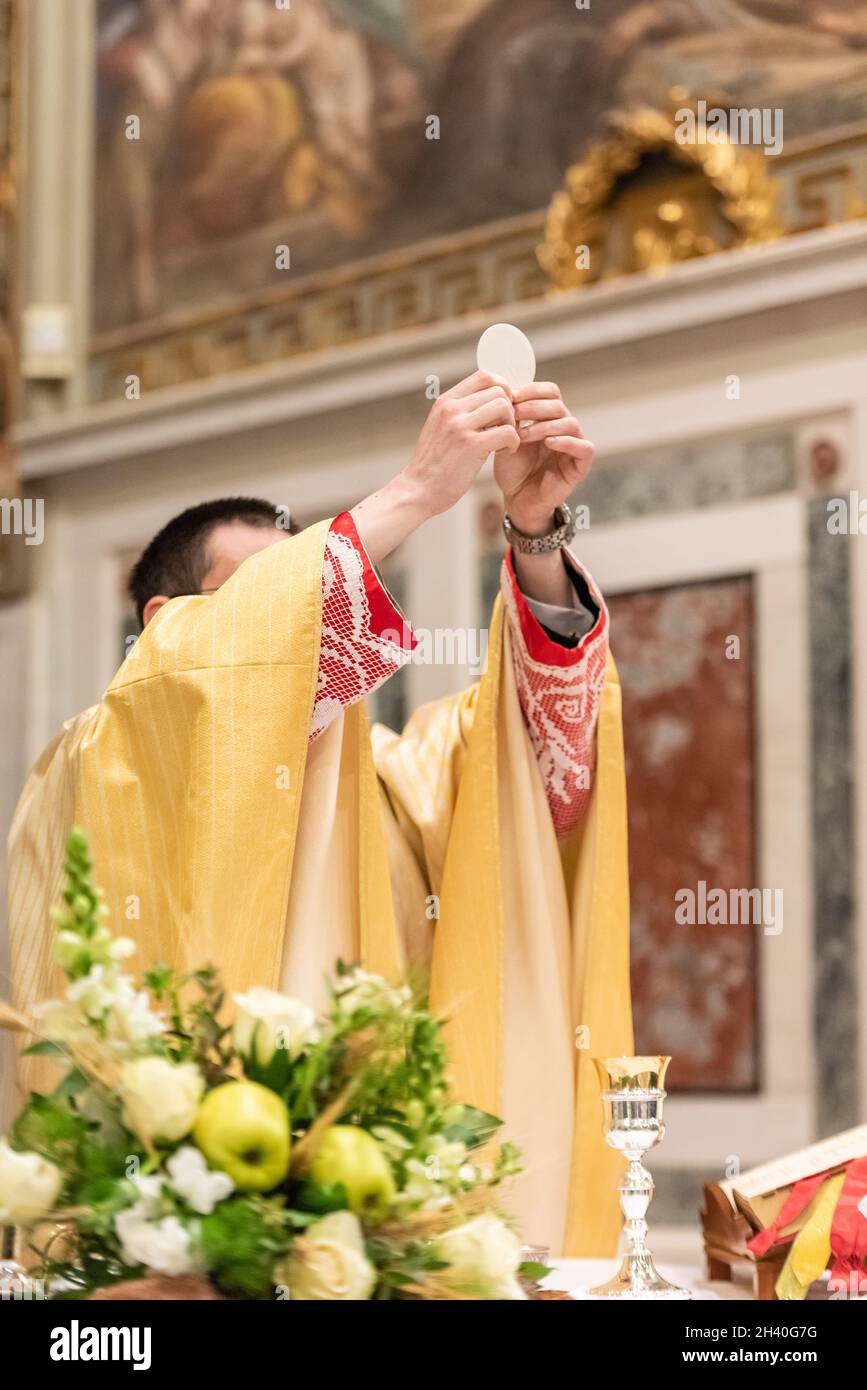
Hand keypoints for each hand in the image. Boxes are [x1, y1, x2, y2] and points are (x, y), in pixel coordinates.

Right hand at [403, 370, 519, 517]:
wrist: (418, 490)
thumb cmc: (433, 464)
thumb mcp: (440, 427)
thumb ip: (459, 412)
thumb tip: (488, 400)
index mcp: (445, 401)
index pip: (484, 376)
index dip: (502, 389)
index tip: (502, 410)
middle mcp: (452, 408)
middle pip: (498, 390)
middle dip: (510, 409)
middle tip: (505, 428)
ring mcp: (460, 426)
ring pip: (504, 407)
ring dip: (512, 424)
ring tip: (503, 441)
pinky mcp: (471, 445)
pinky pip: (507, 432)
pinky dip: (513, 442)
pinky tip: (504, 451)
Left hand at [494, 383, 593, 534]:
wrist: (516, 500)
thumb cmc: (512, 470)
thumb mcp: (506, 438)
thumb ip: (510, 418)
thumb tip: (505, 392)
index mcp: (548, 418)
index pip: (550, 392)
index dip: (532, 391)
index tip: (510, 397)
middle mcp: (563, 428)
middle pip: (558, 404)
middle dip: (533, 406)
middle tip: (513, 413)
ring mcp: (574, 446)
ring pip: (570, 423)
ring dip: (544, 425)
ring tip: (523, 434)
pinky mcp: (580, 466)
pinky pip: (584, 448)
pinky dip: (567, 442)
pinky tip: (549, 443)